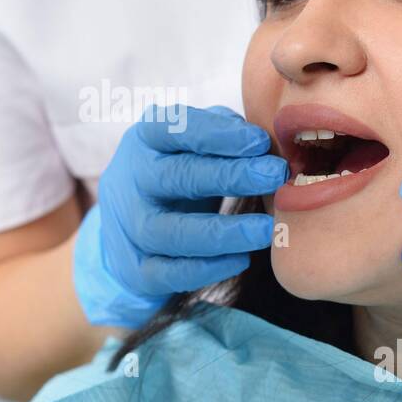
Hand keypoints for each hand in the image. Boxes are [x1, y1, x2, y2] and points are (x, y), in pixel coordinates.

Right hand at [73, 105, 287, 327]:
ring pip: (171, 232)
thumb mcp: (190, 144)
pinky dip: (207, 269)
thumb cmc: (176, 174)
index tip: (259, 142)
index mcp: (145, 139)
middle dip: (228, 175)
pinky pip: (169, 273)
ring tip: (265, 229)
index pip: (173, 128)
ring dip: (222, 232)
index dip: (216, 134)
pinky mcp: (134, 269)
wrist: (127, 227)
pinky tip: (241, 260)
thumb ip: (224, 132)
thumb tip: (266, 142)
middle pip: (175, 176)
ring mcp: (129, 226)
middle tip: (274, 175)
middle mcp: (131, 179)